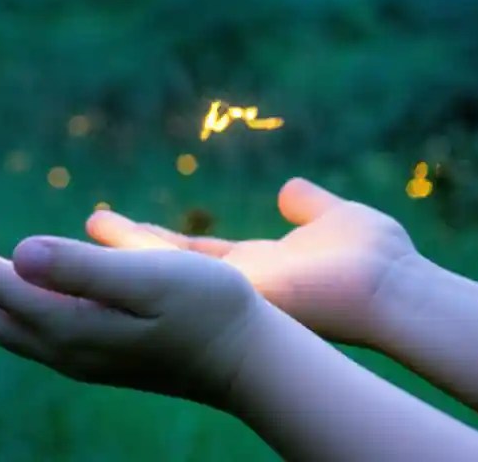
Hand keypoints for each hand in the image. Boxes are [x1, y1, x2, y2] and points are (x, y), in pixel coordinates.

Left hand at [0, 204, 268, 407]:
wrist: (250, 361)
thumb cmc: (210, 308)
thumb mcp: (150, 275)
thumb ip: (81, 266)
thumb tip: (17, 254)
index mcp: (65, 324)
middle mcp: (59, 348)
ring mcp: (73, 357)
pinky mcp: (90, 356)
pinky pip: (21, 327)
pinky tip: (2, 284)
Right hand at [88, 178, 419, 345]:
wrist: (393, 290)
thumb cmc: (376, 259)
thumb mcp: (335, 216)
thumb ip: (310, 204)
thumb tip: (290, 187)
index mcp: (258, 265)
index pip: (195, 253)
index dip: (158, 240)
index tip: (124, 226)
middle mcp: (236, 282)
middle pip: (167, 263)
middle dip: (124, 245)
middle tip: (87, 226)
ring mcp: (230, 289)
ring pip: (161, 269)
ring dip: (120, 250)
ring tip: (84, 228)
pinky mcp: (230, 289)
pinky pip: (173, 270)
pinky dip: (135, 257)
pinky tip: (102, 241)